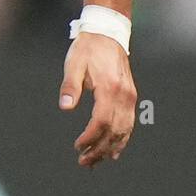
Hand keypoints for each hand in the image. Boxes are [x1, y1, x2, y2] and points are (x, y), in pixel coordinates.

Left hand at [58, 33, 136, 167]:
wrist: (107, 32)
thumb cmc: (88, 49)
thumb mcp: (74, 64)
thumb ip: (70, 86)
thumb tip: (65, 107)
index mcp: (109, 87)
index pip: (101, 121)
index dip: (90, 138)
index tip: (78, 147)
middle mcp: (124, 95)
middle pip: (114, 131)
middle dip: (99, 149)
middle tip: (84, 162)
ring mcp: (130, 96)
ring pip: (124, 130)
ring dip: (110, 148)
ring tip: (96, 161)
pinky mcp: (130, 96)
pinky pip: (129, 124)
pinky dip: (122, 139)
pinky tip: (114, 151)